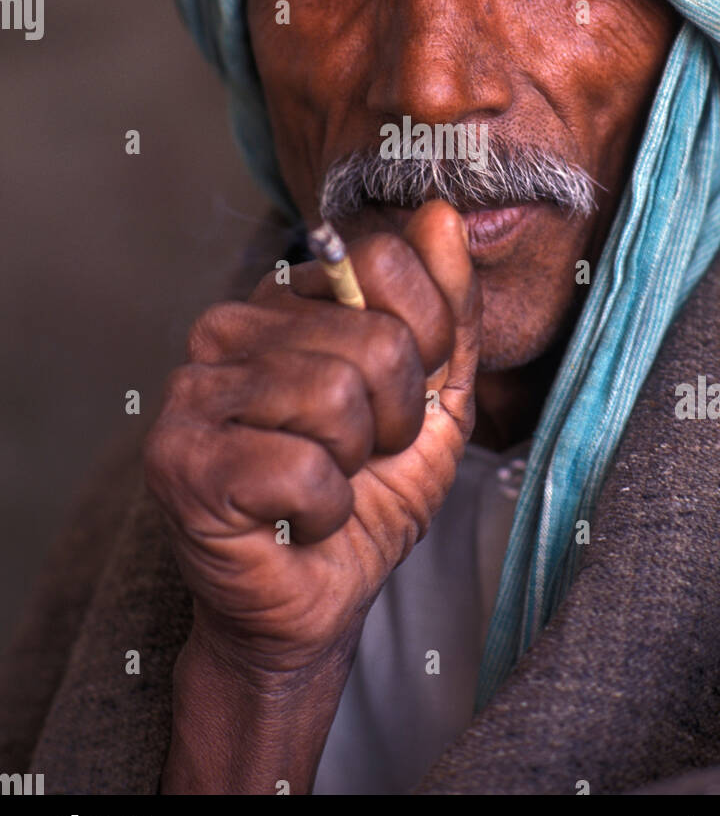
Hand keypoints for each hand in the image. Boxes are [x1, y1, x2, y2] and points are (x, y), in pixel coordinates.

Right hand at [144, 200, 480, 679]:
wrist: (313, 603)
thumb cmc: (369, 496)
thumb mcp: (435, 399)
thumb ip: (446, 310)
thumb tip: (443, 213)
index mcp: (286, 298)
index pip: (385, 262)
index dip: (426, 347)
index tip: (399, 402)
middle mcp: (228, 326)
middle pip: (373, 340)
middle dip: (395, 418)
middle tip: (360, 458)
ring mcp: (192, 388)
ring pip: (337, 398)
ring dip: (356, 468)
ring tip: (323, 484)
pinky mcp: (178, 459)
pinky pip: (303, 470)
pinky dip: (323, 512)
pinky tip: (289, 519)